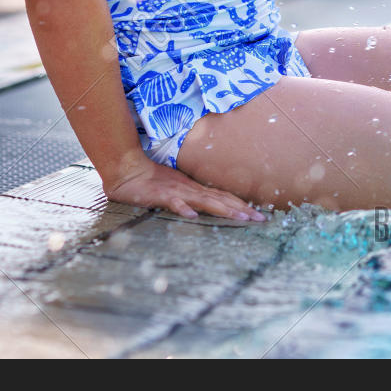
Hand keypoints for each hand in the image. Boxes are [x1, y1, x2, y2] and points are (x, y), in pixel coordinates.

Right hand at [102, 155, 266, 221]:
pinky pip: (173, 203)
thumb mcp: (177, 192)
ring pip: (204, 200)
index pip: (223, 198)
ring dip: (223, 208)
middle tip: (260, 219)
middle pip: (221, 200)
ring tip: (240, 217)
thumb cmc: (152, 182)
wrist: (129, 171)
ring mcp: (177, 192)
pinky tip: (192, 215)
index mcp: (195, 190)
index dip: (241, 206)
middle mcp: (191, 190)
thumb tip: (207, 209)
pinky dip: (183, 208)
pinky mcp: (161, 196)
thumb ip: (192, 199)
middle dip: (242, 209)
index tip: (259, 215)